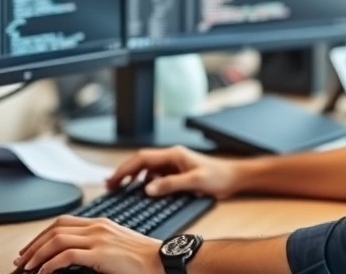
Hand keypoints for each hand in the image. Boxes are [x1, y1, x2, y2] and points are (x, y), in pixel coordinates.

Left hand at [14, 216, 162, 273]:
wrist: (163, 261)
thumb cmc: (145, 258)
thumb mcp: (117, 246)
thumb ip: (97, 246)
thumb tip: (77, 257)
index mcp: (101, 223)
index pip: (63, 223)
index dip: (43, 235)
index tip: (32, 249)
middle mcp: (97, 227)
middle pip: (55, 228)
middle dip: (34, 244)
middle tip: (22, 260)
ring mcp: (98, 238)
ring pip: (56, 240)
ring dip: (37, 254)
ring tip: (28, 267)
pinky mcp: (100, 253)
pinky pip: (66, 256)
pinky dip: (50, 264)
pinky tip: (44, 273)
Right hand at [107, 146, 239, 198]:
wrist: (235, 177)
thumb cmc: (219, 177)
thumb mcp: (195, 182)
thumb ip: (171, 185)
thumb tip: (148, 189)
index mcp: (173, 154)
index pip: (142, 158)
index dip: (125, 169)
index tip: (113, 180)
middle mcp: (171, 157)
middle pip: (141, 162)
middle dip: (124, 172)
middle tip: (110, 186)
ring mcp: (174, 164)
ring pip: (147, 169)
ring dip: (133, 177)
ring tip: (120, 188)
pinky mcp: (177, 172)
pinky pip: (156, 175)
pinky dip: (145, 182)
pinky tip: (142, 190)